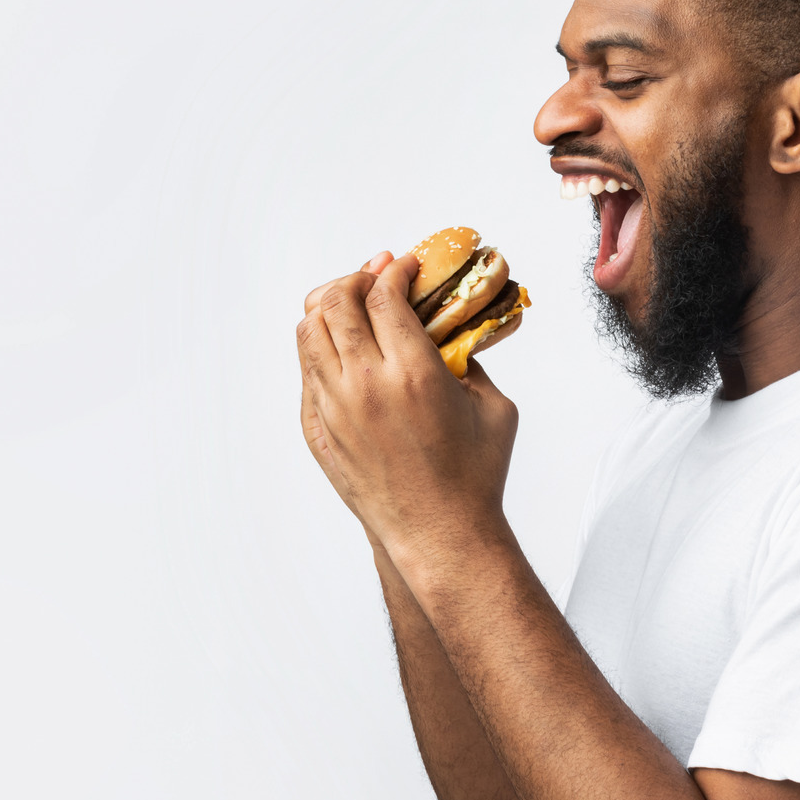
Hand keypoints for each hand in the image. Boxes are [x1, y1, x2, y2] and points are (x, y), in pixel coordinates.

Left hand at [297, 251, 518, 576]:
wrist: (440, 534)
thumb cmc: (475, 475)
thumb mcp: (493, 404)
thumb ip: (471, 359)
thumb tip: (452, 331)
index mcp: (413, 372)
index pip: (384, 295)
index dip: (394, 270)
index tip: (405, 264)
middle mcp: (365, 385)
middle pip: (337, 300)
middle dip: (358, 278)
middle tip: (376, 277)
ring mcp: (333, 408)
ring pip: (309, 330)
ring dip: (330, 306)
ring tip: (351, 303)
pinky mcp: (317, 430)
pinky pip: (306, 370)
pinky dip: (320, 345)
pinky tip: (342, 346)